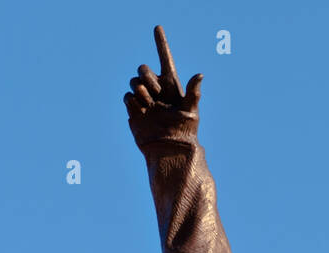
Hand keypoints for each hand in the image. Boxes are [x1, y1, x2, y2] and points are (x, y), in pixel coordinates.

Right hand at [124, 26, 202, 155]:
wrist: (168, 149)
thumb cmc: (184, 132)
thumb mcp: (191, 111)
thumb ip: (194, 92)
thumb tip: (200, 74)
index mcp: (171, 84)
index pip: (164, 58)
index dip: (161, 42)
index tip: (158, 27)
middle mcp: (157, 88)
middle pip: (143, 68)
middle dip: (148, 79)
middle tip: (156, 95)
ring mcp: (144, 97)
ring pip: (133, 82)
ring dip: (141, 92)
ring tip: (150, 105)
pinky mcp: (134, 107)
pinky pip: (127, 96)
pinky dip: (134, 103)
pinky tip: (143, 113)